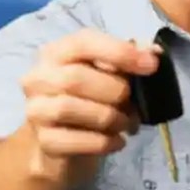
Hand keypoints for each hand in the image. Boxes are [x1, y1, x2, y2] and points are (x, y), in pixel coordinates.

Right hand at [19, 29, 161, 187]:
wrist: (59, 147)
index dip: (118, 51)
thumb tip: (153, 53)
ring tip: (125, 124)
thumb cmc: (87, 103)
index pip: (82, 42)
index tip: (151, 65)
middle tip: (134, 105)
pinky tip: (117, 141)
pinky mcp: (44, 141)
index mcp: (55, 54)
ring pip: (71, 108)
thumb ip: (127, 61)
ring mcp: (36, 111)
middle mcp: (38, 79)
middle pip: (75, 78)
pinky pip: (76, 140)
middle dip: (114, 92)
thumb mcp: (106, 76)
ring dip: (110, 118)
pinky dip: (105, 142)